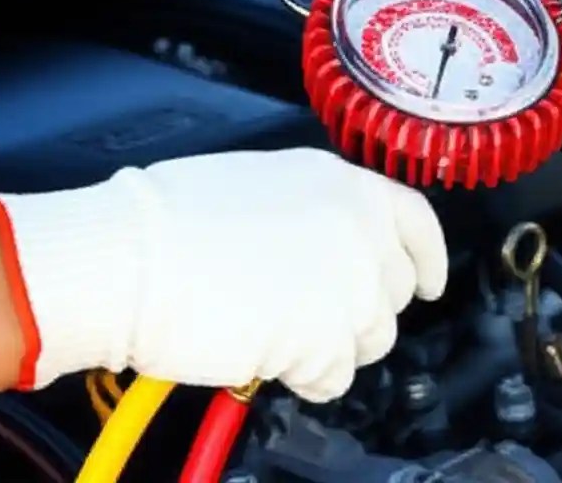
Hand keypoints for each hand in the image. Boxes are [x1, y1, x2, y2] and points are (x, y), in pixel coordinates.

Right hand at [0, 149, 445, 402]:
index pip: (419, 224)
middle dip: (361, 309)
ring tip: (277, 330)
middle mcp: (362, 231)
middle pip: (395, 291)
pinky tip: (268, 355)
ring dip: (334, 345)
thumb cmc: (170, 220)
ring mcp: (351, 287)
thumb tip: (328, 246)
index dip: (427, 260)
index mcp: (348, 185)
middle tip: (313, 313)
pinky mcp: (329, 340)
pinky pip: (336, 377)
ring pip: (373, 339)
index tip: (430, 283)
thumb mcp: (266, 184)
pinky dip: (307, 377)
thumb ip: (319, 212)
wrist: (131, 258)